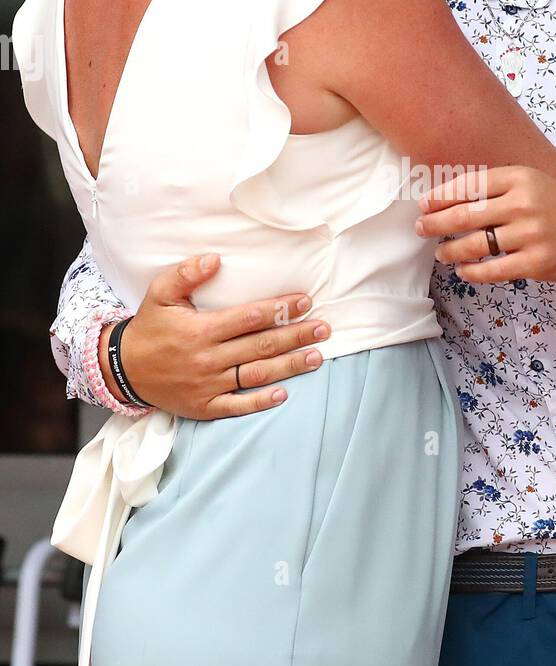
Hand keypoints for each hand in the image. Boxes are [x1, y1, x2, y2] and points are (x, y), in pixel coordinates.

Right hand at [97, 254, 329, 419]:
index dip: (279, 309)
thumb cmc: (148, 328)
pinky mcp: (205, 406)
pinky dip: (261, 401)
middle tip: (323, 328)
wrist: (122, 370)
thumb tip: (215, 259)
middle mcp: (208, 359)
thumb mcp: (159, 294)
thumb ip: (186, 274)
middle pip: (261, 346)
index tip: (305, 301)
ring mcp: (208, 385)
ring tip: (316, 356)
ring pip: (256, 374)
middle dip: (296, 336)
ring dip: (289, 366)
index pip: (250, 317)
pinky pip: (237, 405)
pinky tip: (284, 393)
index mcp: (200, 330)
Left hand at [414, 165, 555, 293]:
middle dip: (435, 223)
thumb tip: (450, 198)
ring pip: (474, 246)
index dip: (441, 196)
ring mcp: (529, 235)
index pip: (469, 185)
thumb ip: (497, 187)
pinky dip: (472, 272)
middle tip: (421, 228)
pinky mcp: (535, 262)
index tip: (424, 204)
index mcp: (519, 178)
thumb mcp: (532, 182)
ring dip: (450, 251)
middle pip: (465, 216)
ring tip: (441, 253)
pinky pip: (493, 270)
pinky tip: (463, 271)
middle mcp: (523, 204)